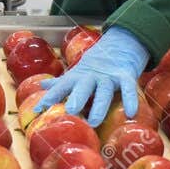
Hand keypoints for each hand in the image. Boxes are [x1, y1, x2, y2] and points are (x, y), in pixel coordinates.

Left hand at [32, 27, 148, 126]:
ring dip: (99, 106)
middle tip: (69, 112)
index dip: (50, 97)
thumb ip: (61, 83)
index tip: (38, 110)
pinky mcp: (125, 76)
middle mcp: (91, 76)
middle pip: (82, 88)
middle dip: (75, 99)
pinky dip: (130, 100)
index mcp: (77, 77)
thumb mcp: (77, 73)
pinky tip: (131, 113)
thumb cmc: (94, 67)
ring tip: (94, 122)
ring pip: (103, 92)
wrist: (119, 46)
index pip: (61, 87)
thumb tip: (41, 86)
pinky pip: (128, 89)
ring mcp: (108, 76)